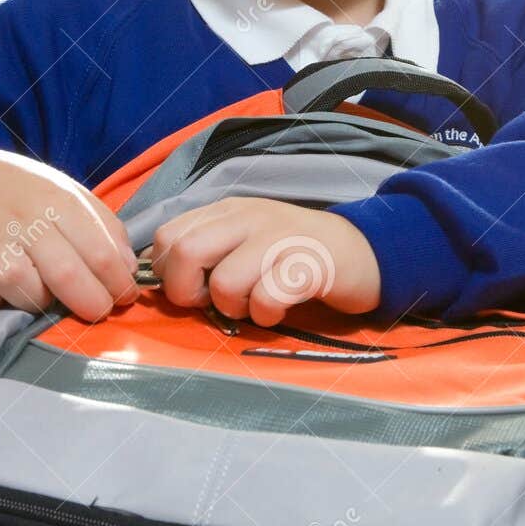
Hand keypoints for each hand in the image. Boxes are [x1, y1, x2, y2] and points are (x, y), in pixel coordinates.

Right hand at [0, 143, 140, 319]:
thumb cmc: (16, 189)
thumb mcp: (64, 191)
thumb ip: (101, 225)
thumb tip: (129, 267)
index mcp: (56, 200)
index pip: (100, 252)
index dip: (119, 283)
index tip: (126, 296)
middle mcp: (22, 220)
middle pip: (66, 274)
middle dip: (92, 302)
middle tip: (99, 310)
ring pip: (22, 286)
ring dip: (39, 301)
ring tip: (43, 295)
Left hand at [146, 196, 380, 326]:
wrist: (365, 252)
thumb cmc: (296, 254)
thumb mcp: (246, 239)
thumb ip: (208, 249)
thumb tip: (160, 277)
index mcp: (228, 210)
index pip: (168, 234)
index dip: (168, 271)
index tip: (192, 289)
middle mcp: (250, 218)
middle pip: (186, 253)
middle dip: (188, 292)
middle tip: (212, 303)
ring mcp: (280, 239)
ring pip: (225, 282)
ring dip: (234, 308)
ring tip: (255, 304)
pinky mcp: (309, 266)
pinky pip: (267, 299)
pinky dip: (267, 315)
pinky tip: (280, 309)